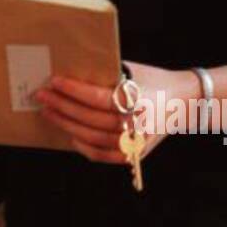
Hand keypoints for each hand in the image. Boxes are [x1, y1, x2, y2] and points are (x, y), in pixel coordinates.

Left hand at [35, 62, 192, 164]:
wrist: (184, 101)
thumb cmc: (152, 81)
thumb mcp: (132, 72)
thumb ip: (105, 76)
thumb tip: (69, 72)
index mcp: (138, 100)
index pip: (98, 98)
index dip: (74, 91)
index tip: (54, 82)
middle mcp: (138, 125)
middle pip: (91, 119)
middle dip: (62, 107)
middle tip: (43, 96)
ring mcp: (136, 143)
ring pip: (92, 138)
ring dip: (67, 125)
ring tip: (50, 112)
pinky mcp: (134, 155)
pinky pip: (102, 155)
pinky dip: (84, 146)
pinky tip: (70, 134)